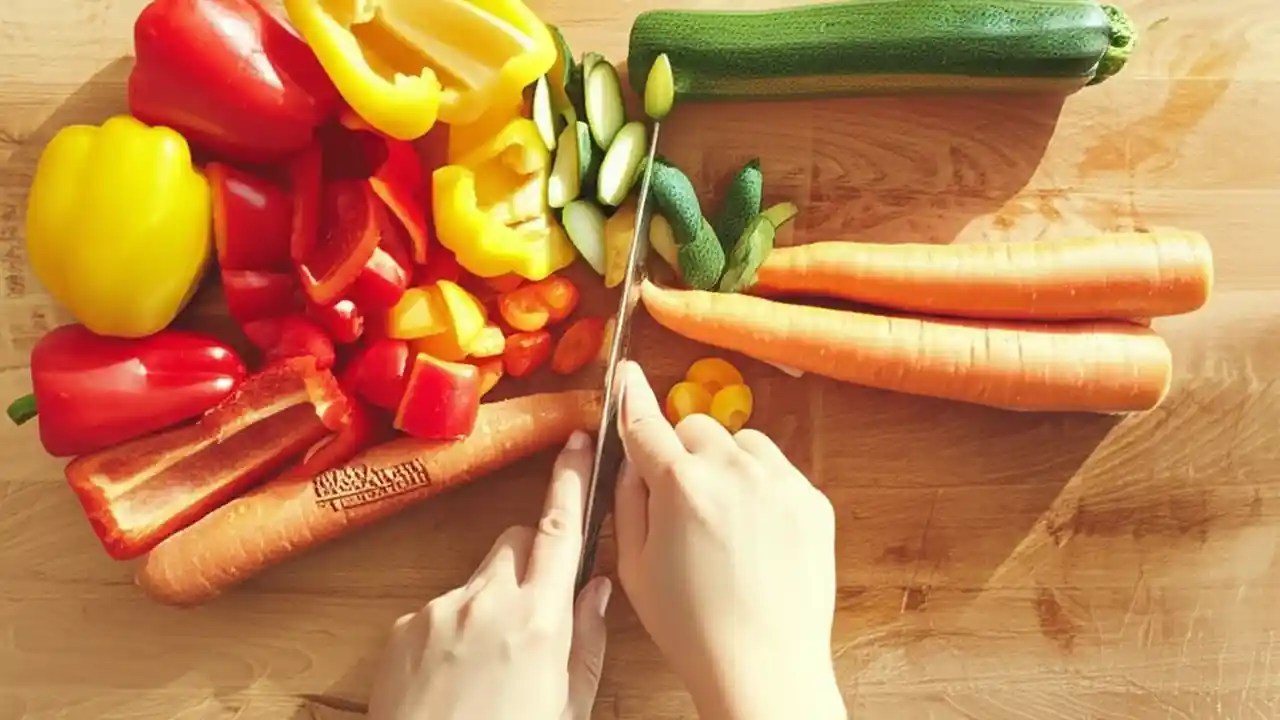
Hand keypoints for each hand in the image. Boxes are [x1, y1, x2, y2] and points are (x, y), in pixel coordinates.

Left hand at [367, 432, 611, 719]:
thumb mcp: (567, 707)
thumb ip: (586, 640)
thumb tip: (597, 589)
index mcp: (539, 621)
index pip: (561, 530)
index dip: (573, 481)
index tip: (581, 444)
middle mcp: (486, 602)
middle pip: (518, 543)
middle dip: (535, 559)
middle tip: (543, 606)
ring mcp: (439, 611)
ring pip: (480, 578)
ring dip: (494, 600)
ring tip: (494, 664)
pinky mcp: (403, 627)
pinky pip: (441, 609)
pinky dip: (456, 628)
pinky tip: (458, 677)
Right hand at [613, 362, 844, 719]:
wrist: (765, 666)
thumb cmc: (692, 627)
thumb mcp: (635, 566)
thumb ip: (627, 499)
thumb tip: (630, 458)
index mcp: (680, 485)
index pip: (646, 422)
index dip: (631, 395)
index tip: (627, 372)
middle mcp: (733, 470)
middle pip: (697, 427)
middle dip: (684, 452)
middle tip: (682, 500)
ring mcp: (780, 482)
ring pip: (743, 443)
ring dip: (727, 465)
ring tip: (725, 520)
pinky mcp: (814, 500)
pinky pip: (779, 470)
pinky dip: (763, 487)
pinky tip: (756, 535)